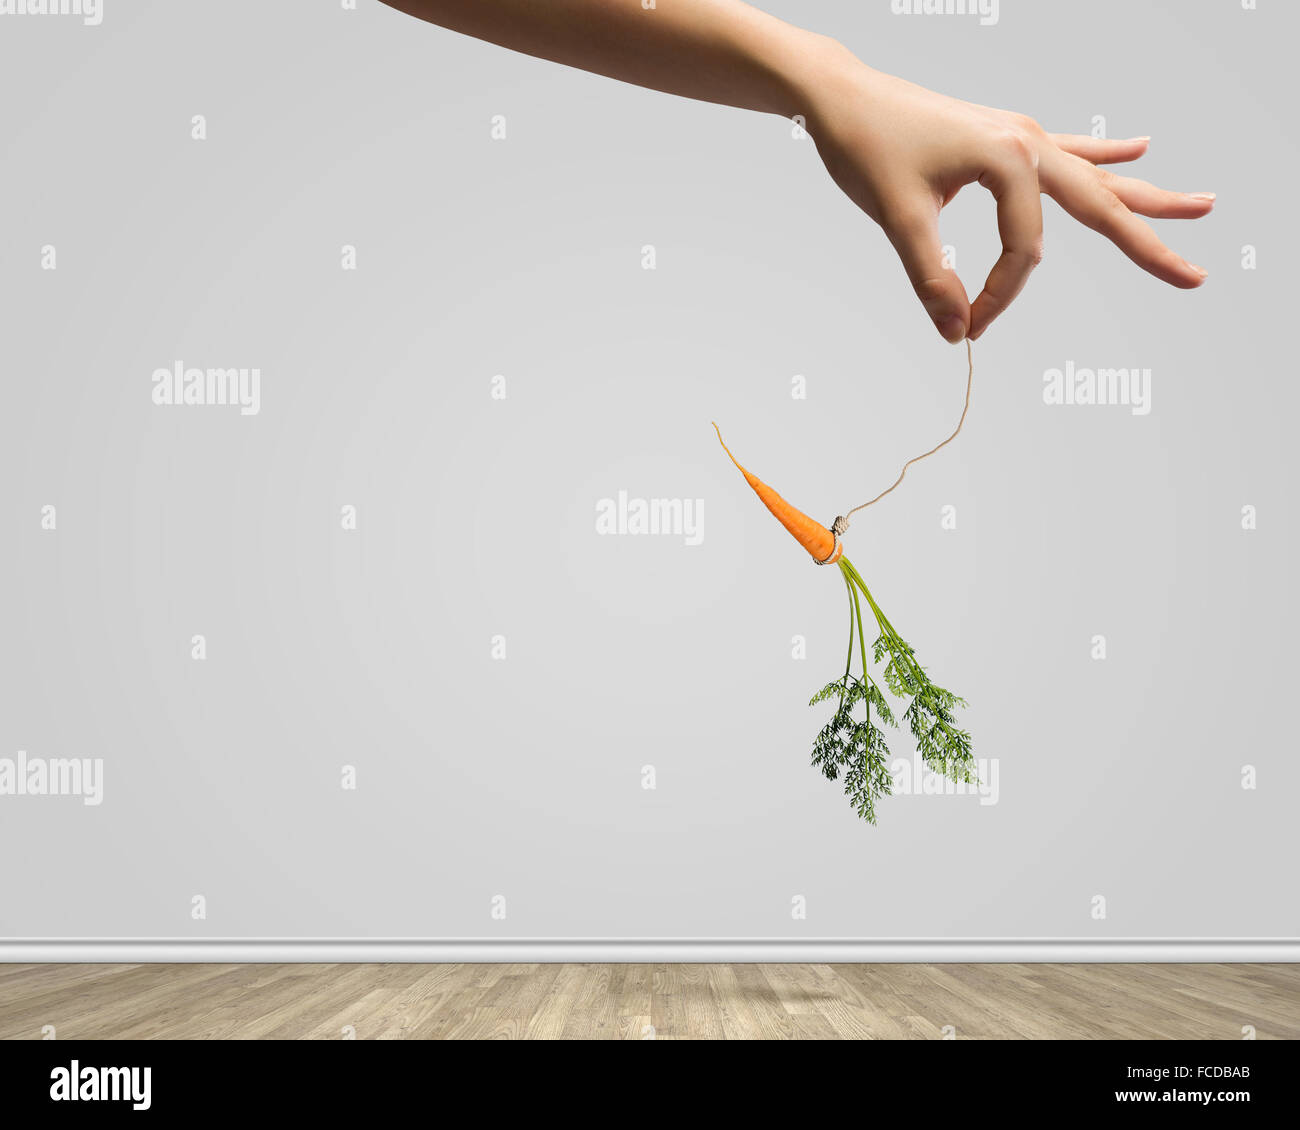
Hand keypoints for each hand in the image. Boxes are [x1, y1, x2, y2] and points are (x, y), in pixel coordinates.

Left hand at [802, 43, 1213, 342]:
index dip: (1001, 297)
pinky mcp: (1007, 135)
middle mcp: (1028, 142)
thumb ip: (929, 277)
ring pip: (1095, 175)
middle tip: (1194, 276)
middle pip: (1100, 204)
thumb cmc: (867, 147)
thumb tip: (956, 330)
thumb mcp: (897, 217)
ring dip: (1144, 193)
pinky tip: (1140, 145)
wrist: (843, 98)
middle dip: (1147, 243)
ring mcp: (1022, 135)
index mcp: (1009, 158)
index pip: (1025, 250)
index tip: (968, 326)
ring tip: (1201, 206)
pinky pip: (1068, 149)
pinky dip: (1104, 151)